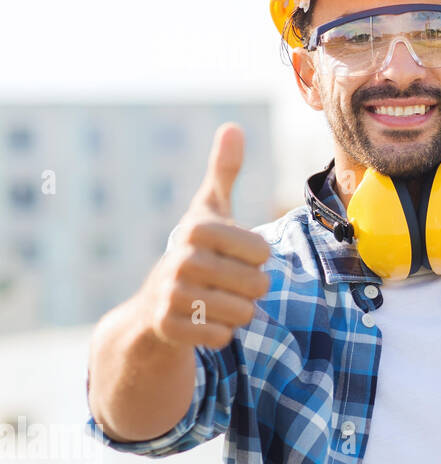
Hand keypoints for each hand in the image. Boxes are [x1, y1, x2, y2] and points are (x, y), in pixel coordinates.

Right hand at [138, 123, 270, 349]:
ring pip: (243, 313)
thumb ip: (224, 171)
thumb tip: (232, 127)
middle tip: (227, 282)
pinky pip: (222, 337)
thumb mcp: (209, 210)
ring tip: (216, 300)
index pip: (262, 252)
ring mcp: (172, 295)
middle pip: (258, 284)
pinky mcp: (167, 328)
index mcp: (198, 228)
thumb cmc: (195, 250)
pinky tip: (202, 321)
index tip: (235, 255)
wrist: (153, 304)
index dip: (257, 259)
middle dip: (251, 289)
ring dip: (238, 312)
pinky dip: (220, 333)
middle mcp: (181, 259)